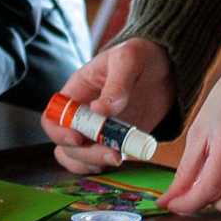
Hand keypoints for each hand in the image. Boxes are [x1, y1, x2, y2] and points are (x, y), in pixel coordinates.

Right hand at [44, 37, 174, 173]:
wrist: (167, 67)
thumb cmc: (142, 55)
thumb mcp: (129, 59)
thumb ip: (116, 83)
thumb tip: (99, 110)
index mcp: (77, 92)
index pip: (52, 118)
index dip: (58, 132)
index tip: (78, 138)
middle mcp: (82, 114)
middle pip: (65, 145)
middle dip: (85, 154)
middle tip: (112, 154)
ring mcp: (99, 130)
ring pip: (80, 157)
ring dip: (94, 163)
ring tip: (119, 157)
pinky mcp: (116, 141)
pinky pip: (102, 160)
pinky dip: (107, 166)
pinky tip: (124, 158)